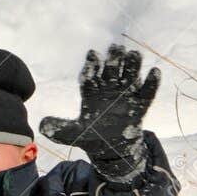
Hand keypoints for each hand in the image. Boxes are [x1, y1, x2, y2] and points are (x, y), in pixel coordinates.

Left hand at [38, 44, 158, 183]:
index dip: (91, 66)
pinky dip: (151, 83)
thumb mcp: (73, 133)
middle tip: (115, 47)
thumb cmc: (92, 136)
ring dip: (133, 65)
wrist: (112, 148)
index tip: (92, 54)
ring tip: (135, 54)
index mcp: (92, 92)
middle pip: (111, 71)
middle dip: (113, 60)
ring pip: (129, 76)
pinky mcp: (139, 105)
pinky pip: (147, 93)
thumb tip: (41, 125)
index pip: (91, 77)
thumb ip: (59, 128)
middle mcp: (109, 89)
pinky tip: (154, 71)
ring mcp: (125, 95)